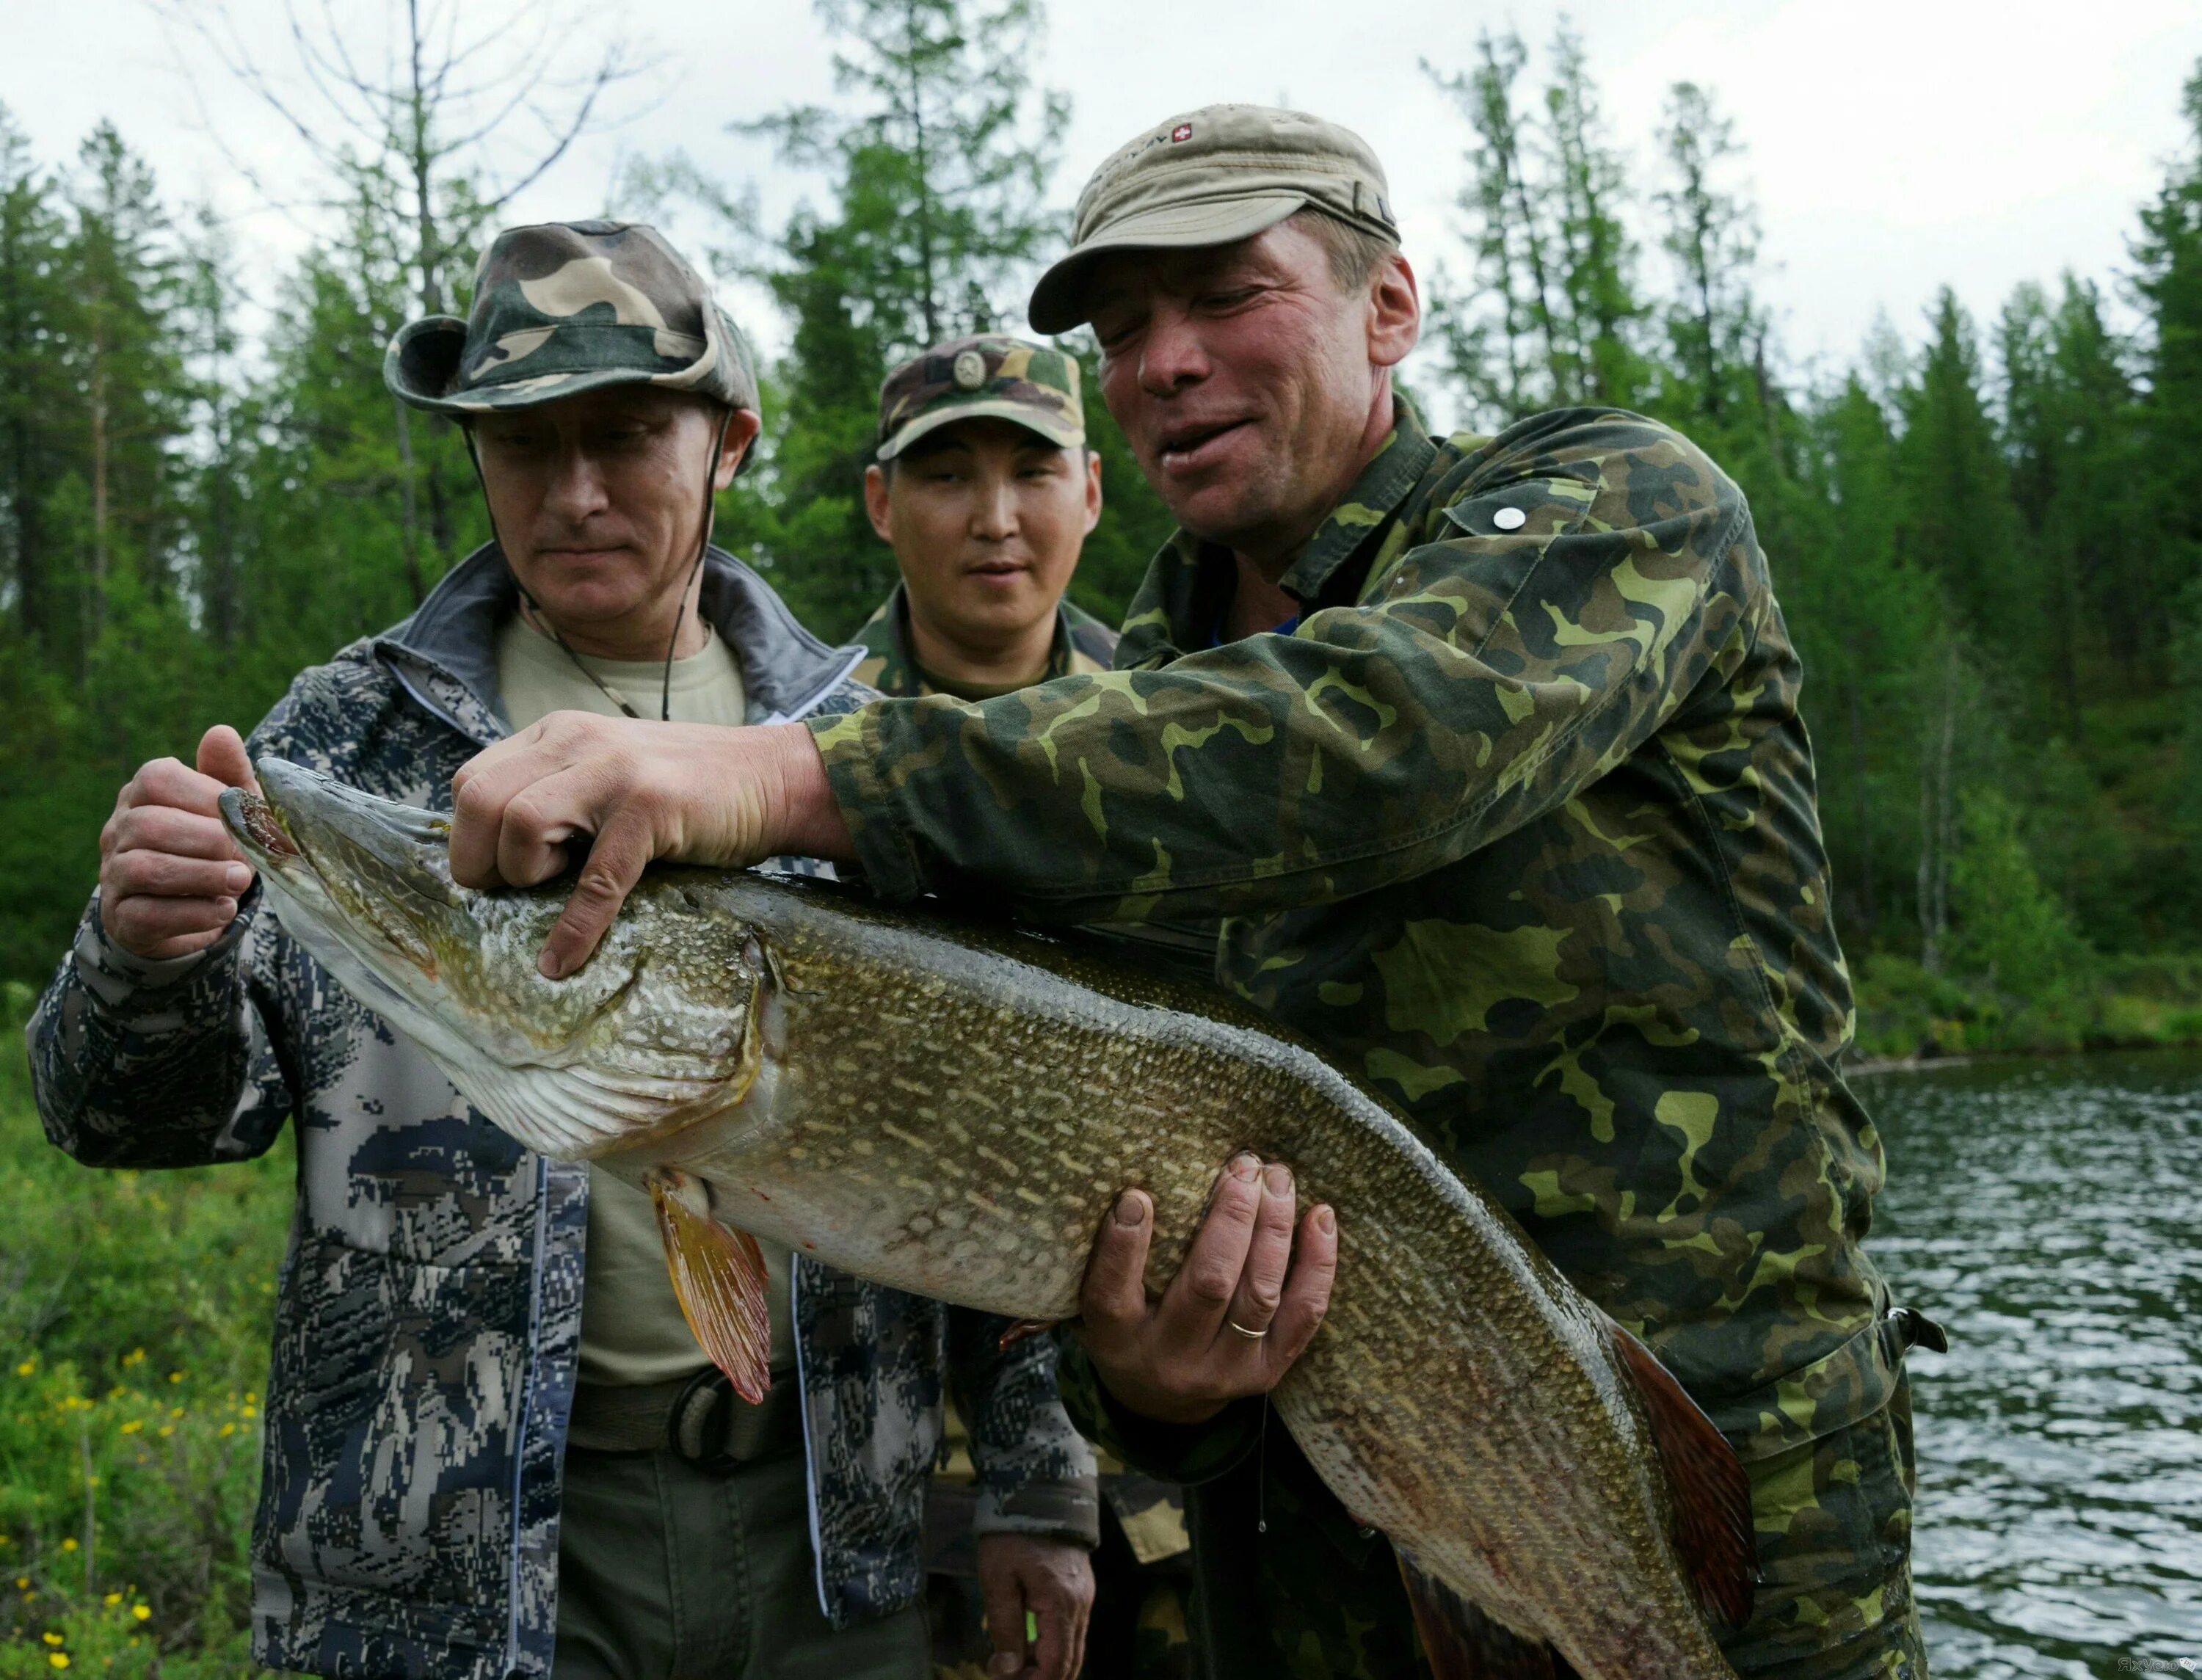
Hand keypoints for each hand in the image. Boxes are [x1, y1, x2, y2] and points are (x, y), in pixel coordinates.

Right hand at [99, 726, 260, 961]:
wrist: (191, 907)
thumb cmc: (212, 844)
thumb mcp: (229, 807)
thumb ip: (228, 772)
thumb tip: (221, 732)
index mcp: (142, 793)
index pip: (158, 779)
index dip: (205, 796)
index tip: (240, 817)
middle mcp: (118, 830)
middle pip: (151, 825)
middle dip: (208, 841)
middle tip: (244, 856)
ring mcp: (114, 874)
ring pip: (146, 869)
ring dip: (203, 875)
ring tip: (240, 881)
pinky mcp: (122, 918)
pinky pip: (148, 914)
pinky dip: (194, 912)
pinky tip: (224, 909)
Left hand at [446, 712, 853, 977]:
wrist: (773, 778)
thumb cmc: (688, 790)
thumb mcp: (607, 770)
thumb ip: (555, 791)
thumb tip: (493, 855)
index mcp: (557, 733)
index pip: (470, 780)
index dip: (469, 834)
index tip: (498, 869)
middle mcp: (576, 741)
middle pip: (479, 800)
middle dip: (480, 860)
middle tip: (512, 891)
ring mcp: (614, 772)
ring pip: (521, 824)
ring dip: (524, 875)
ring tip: (556, 887)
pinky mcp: (650, 808)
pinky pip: (594, 880)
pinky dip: (574, 929)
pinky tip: (562, 961)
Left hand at [975, 1533, 1092, 1679]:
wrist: (1038, 1493)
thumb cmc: (1013, 1536)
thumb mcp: (998, 1579)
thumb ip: (1005, 1627)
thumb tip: (1008, 1670)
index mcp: (1061, 1605)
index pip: (1056, 1666)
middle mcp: (1080, 1606)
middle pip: (1070, 1664)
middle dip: (1039, 1679)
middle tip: (1007, 1676)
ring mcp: (1085, 1597)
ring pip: (1073, 1649)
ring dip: (1046, 1664)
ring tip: (1012, 1661)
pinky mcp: (1081, 1590)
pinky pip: (1072, 1630)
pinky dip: (1052, 1645)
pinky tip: (1027, 1641)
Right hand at [1076, 1154, 1336, 1425]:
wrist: (1159, 1402)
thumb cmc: (1129, 1323)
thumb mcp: (1103, 1297)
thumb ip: (1113, 1252)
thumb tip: (1139, 1185)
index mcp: (1115, 1338)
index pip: (1111, 1294)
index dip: (1124, 1246)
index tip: (1137, 1195)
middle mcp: (1171, 1360)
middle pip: (1209, 1285)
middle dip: (1232, 1218)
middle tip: (1244, 1167)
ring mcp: (1226, 1371)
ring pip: (1260, 1294)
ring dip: (1274, 1229)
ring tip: (1278, 1179)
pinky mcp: (1267, 1372)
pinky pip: (1304, 1314)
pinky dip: (1317, 1264)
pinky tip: (1320, 1217)